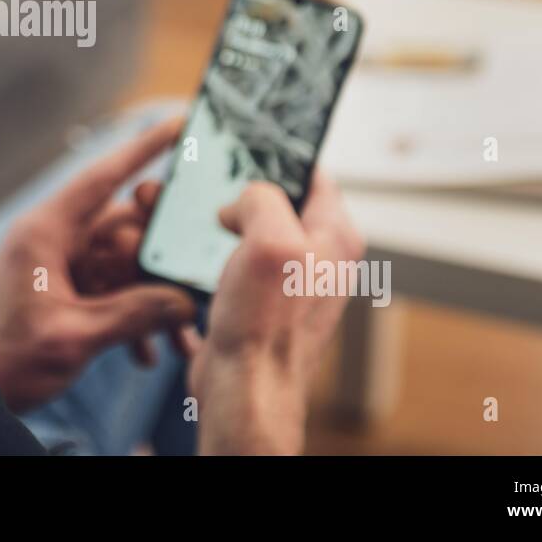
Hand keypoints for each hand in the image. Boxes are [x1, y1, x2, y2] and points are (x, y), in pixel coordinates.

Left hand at [0, 118, 197, 412]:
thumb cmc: (6, 360)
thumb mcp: (74, 338)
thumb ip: (134, 315)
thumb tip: (186, 302)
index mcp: (47, 231)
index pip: (103, 176)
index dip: (144, 147)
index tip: (180, 122)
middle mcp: (55, 239)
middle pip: (125, 226)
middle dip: (162, 255)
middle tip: (192, 275)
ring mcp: (61, 265)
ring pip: (125, 263)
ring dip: (153, 296)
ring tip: (182, 337)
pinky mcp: (66, 290)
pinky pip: (113, 289)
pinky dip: (135, 315)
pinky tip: (150, 353)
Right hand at [189, 172, 362, 454]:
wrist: (245, 390)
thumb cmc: (264, 327)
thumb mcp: (269, 243)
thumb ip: (263, 200)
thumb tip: (244, 200)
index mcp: (336, 236)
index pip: (313, 174)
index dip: (277, 158)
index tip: (243, 152)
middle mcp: (322, 257)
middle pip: (281, 201)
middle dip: (246, 196)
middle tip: (216, 197)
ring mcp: (296, 282)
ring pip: (259, 231)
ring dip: (229, 226)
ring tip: (205, 227)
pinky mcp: (270, 303)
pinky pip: (245, 261)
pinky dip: (222, 256)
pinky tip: (205, 263)